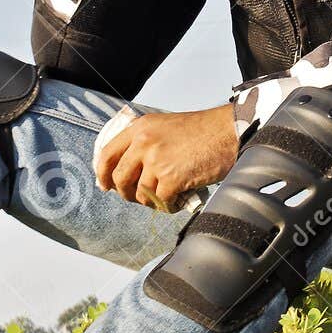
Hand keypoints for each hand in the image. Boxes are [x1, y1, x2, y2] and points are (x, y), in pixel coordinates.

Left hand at [96, 104, 239, 208]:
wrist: (228, 132)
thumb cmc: (203, 131)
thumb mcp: (165, 127)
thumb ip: (145, 143)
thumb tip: (130, 170)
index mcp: (140, 128)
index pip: (107, 153)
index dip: (103, 173)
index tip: (106, 185)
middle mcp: (144, 143)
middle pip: (119, 177)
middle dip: (125, 193)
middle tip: (137, 197)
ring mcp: (156, 161)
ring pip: (139, 193)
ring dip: (151, 200)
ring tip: (166, 196)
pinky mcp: (171, 178)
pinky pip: (160, 202)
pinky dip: (168, 205)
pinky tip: (178, 200)